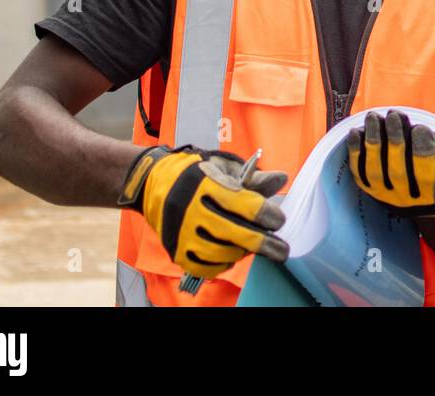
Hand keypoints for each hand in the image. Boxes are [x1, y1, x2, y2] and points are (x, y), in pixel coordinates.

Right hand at [118, 145, 288, 278]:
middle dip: (264, 243)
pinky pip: (204, 267)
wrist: (153, 182)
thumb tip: (281, 179)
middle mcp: (190, 209)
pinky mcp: (174, 249)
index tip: (279, 220)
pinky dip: (222, 264)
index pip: (244, 204)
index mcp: (205, 183)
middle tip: (282, 250)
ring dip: (242, 252)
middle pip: (235, 232)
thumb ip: (253, 177)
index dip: (267, 214)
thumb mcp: (223, 166)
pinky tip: (231, 255)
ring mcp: (180, 232)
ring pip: (221, 252)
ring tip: (250, 245)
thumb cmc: (197, 173)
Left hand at [348, 110, 434, 215]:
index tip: (422, 129)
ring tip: (373, 118)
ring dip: (374, 143)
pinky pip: (360, 174)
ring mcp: (388, 198)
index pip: (427, 174)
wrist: (433, 206)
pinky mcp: (372, 192)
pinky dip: (356, 154)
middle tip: (394, 114)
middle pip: (398, 170)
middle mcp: (410, 201)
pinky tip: (355, 133)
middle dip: (395, 141)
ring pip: (376, 172)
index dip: (423, 152)